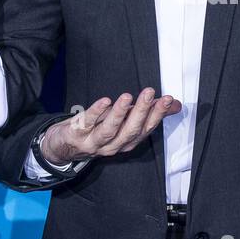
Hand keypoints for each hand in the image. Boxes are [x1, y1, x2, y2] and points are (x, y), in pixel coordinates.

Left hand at [40, 88, 181, 163]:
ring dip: (120, 114)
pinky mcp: (78, 134)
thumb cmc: (98, 130)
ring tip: (128, 96)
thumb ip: (150, 112)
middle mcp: (113, 145)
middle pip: (130, 131)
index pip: (146, 129)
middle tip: (149, 93)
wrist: (65, 144)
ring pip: (110, 130)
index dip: (157, 115)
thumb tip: (174, 104)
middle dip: (142, 112)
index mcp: (127, 141)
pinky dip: (96, 112)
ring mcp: (94, 142)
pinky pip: (88, 123)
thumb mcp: (125, 121)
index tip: (167, 100)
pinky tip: (105, 101)